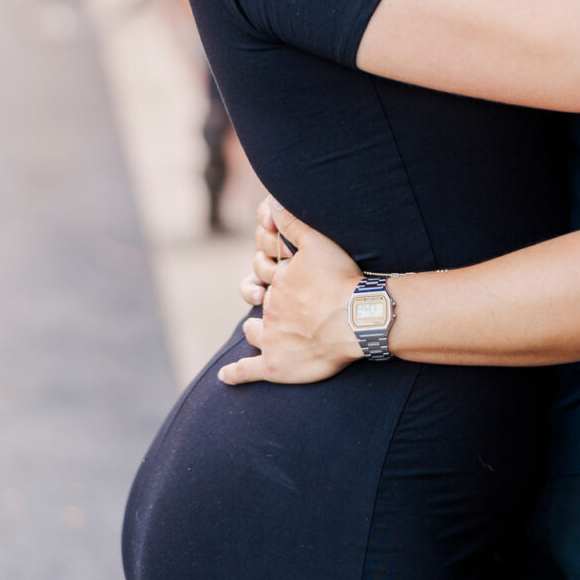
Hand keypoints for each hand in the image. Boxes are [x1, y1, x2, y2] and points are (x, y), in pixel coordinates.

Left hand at [221, 199, 362, 384]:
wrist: (355, 320)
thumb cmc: (340, 280)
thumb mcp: (317, 241)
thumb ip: (292, 222)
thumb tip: (270, 202)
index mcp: (279, 281)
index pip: (265, 272)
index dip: (270, 268)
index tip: (276, 268)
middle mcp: (270, 309)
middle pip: (260, 301)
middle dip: (263, 298)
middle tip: (272, 299)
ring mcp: (271, 338)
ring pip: (254, 331)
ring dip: (254, 329)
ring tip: (254, 329)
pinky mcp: (275, 365)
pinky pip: (248, 370)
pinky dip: (235, 374)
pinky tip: (224, 376)